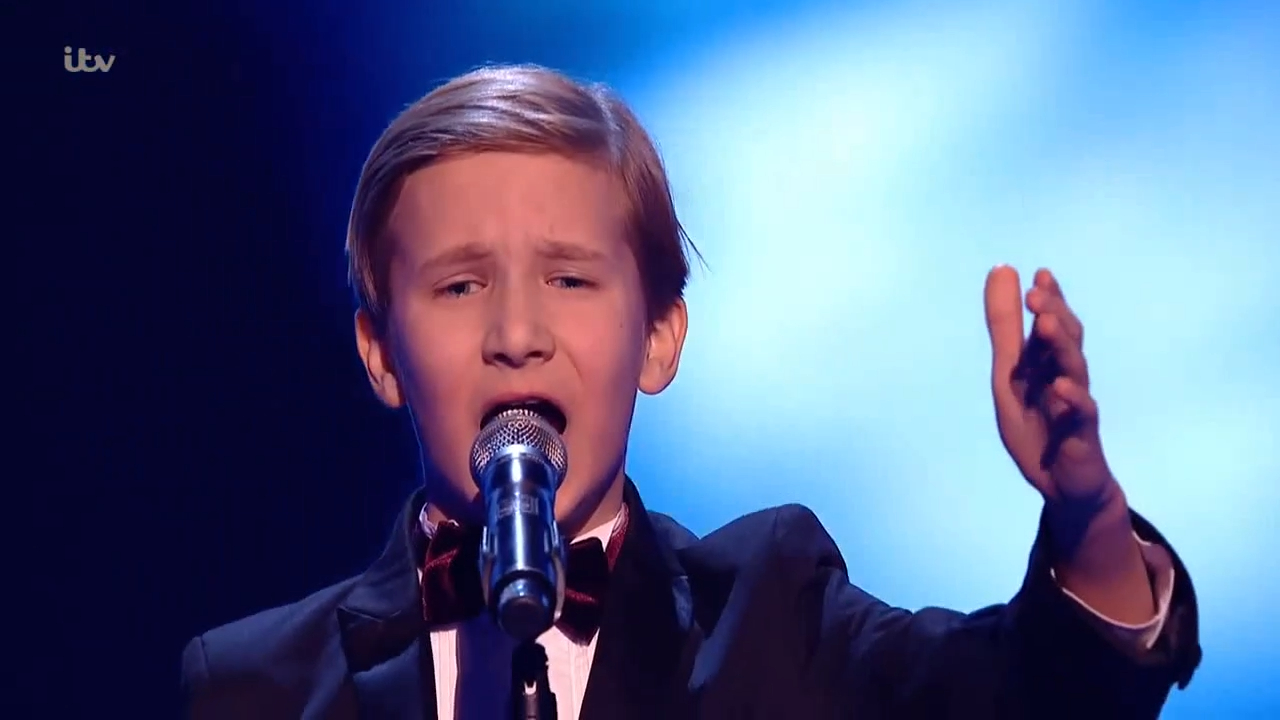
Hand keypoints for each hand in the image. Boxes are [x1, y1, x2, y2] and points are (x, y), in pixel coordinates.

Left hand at [983, 266, 1117, 508]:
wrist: (1062, 484)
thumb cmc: (1038, 425)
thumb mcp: (1010, 374)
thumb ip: (1005, 327)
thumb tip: (1002, 269)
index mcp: (1047, 363)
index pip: (1053, 323)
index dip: (1049, 299)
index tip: (1040, 274)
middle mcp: (1065, 377)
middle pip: (1065, 341)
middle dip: (1052, 315)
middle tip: (1036, 294)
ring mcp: (1075, 405)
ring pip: (1075, 370)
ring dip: (1061, 347)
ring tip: (1047, 324)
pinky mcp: (1081, 436)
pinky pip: (1081, 415)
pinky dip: (1072, 399)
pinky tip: (1062, 386)